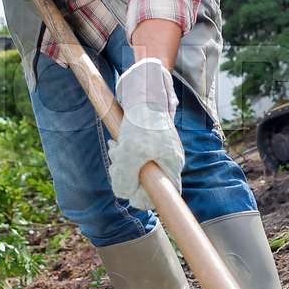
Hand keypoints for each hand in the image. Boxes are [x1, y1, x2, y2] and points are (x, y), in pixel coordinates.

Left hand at [108, 58, 184, 209]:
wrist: (144, 90)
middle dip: (125, 175)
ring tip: (116, 146)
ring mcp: (158, 151)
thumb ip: (125, 180)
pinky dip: (121, 151)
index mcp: (171, 167)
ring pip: (134, 169)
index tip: (129, 187)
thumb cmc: (141, 122)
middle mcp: (167, 161)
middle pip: (144, 184)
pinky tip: (116, 142)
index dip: (143, 198)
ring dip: (120, 161)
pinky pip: (131, 156)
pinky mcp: (147, 141)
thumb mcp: (129, 155)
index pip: (162, 197)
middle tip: (118, 159)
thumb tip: (123, 194)